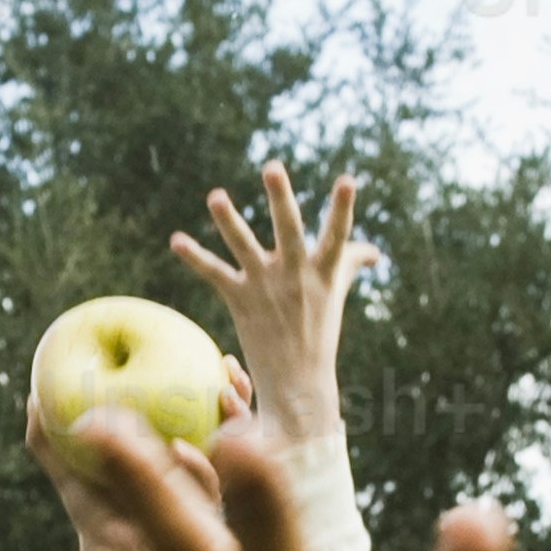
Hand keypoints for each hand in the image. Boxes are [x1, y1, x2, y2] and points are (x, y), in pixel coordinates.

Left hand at [31, 388, 239, 550]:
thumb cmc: (94, 508)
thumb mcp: (69, 468)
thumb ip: (50, 436)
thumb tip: (32, 397)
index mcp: (179, 445)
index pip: (211, 406)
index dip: (223, 382)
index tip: (221, 358)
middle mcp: (198, 467)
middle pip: (236, 428)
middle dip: (241, 398)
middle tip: (229, 370)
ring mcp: (203, 494)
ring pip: (237, 458)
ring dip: (236, 423)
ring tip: (221, 396)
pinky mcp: (200, 520)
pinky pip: (209, 492)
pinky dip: (198, 466)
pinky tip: (181, 448)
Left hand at [170, 159, 370, 448]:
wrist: (298, 382)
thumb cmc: (319, 331)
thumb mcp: (336, 293)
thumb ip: (351, 263)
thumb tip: (374, 252)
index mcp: (324, 271)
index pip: (337, 234)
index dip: (342, 207)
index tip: (347, 180)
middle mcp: (295, 274)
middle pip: (289, 229)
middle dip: (280, 198)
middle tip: (272, 168)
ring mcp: (266, 286)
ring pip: (245, 246)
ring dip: (229, 220)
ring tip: (216, 195)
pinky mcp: (240, 299)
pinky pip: (214, 273)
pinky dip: (194, 257)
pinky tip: (176, 240)